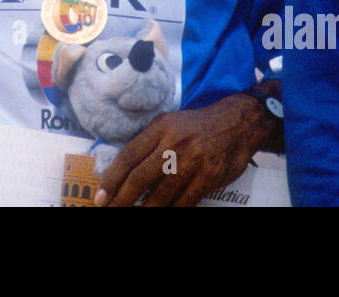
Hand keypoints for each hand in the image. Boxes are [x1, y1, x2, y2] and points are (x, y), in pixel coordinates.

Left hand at [94, 92, 278, 206]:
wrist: (237, 123)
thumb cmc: (197, 126)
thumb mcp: (169, 123)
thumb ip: (148, 143)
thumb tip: (124, 171)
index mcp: (159, 128)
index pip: (128, 156)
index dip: (111, 179)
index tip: (100, 196)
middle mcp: (173, 144)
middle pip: (139, 178)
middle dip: (121, 200)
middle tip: (110, 211)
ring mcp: (191, 162)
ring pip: (160, 195)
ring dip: (144, 211)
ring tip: (133, 216)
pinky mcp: (208, 177)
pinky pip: (184, 201)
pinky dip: (172, 211)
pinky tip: (163, 214)